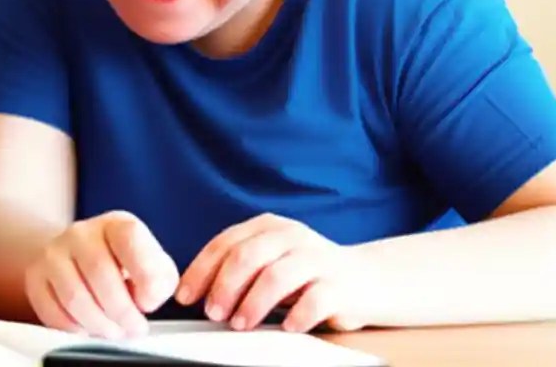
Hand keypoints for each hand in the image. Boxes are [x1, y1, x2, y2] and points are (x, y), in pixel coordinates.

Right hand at [25, 211, 179, 338]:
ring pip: (75, 297)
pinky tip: (88, 325)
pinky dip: (74, 327)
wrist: (78, 257)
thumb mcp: (152, 263)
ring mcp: (53, 252)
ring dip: (99, 324)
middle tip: (133, 328)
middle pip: (100, 274)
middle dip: (122, 312)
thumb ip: (159, 279)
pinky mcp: (35, 276)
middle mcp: (81, 233)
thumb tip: (145, 299)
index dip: (145, 276)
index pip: (130, 239)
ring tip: (113, 330)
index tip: (149, 301)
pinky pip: (52, 311)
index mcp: (116, 225)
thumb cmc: (122, 265)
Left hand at [176, 213, 370, 332]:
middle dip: (223, 286)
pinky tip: (285, 327)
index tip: (185, 296)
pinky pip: (314, 300)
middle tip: (212, 313)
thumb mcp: (271, 262)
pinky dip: (296, 316)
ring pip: (277, 277)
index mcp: (269, 227)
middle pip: (247, 256)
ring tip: (240, 324)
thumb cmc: (308, 275)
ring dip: (253, 304)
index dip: (201, 271)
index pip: (226, 243)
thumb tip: (196, 292)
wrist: (370, 279)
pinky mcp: (340, 285)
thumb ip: (240, 269)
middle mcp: (292, 236)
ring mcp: (318, 259)